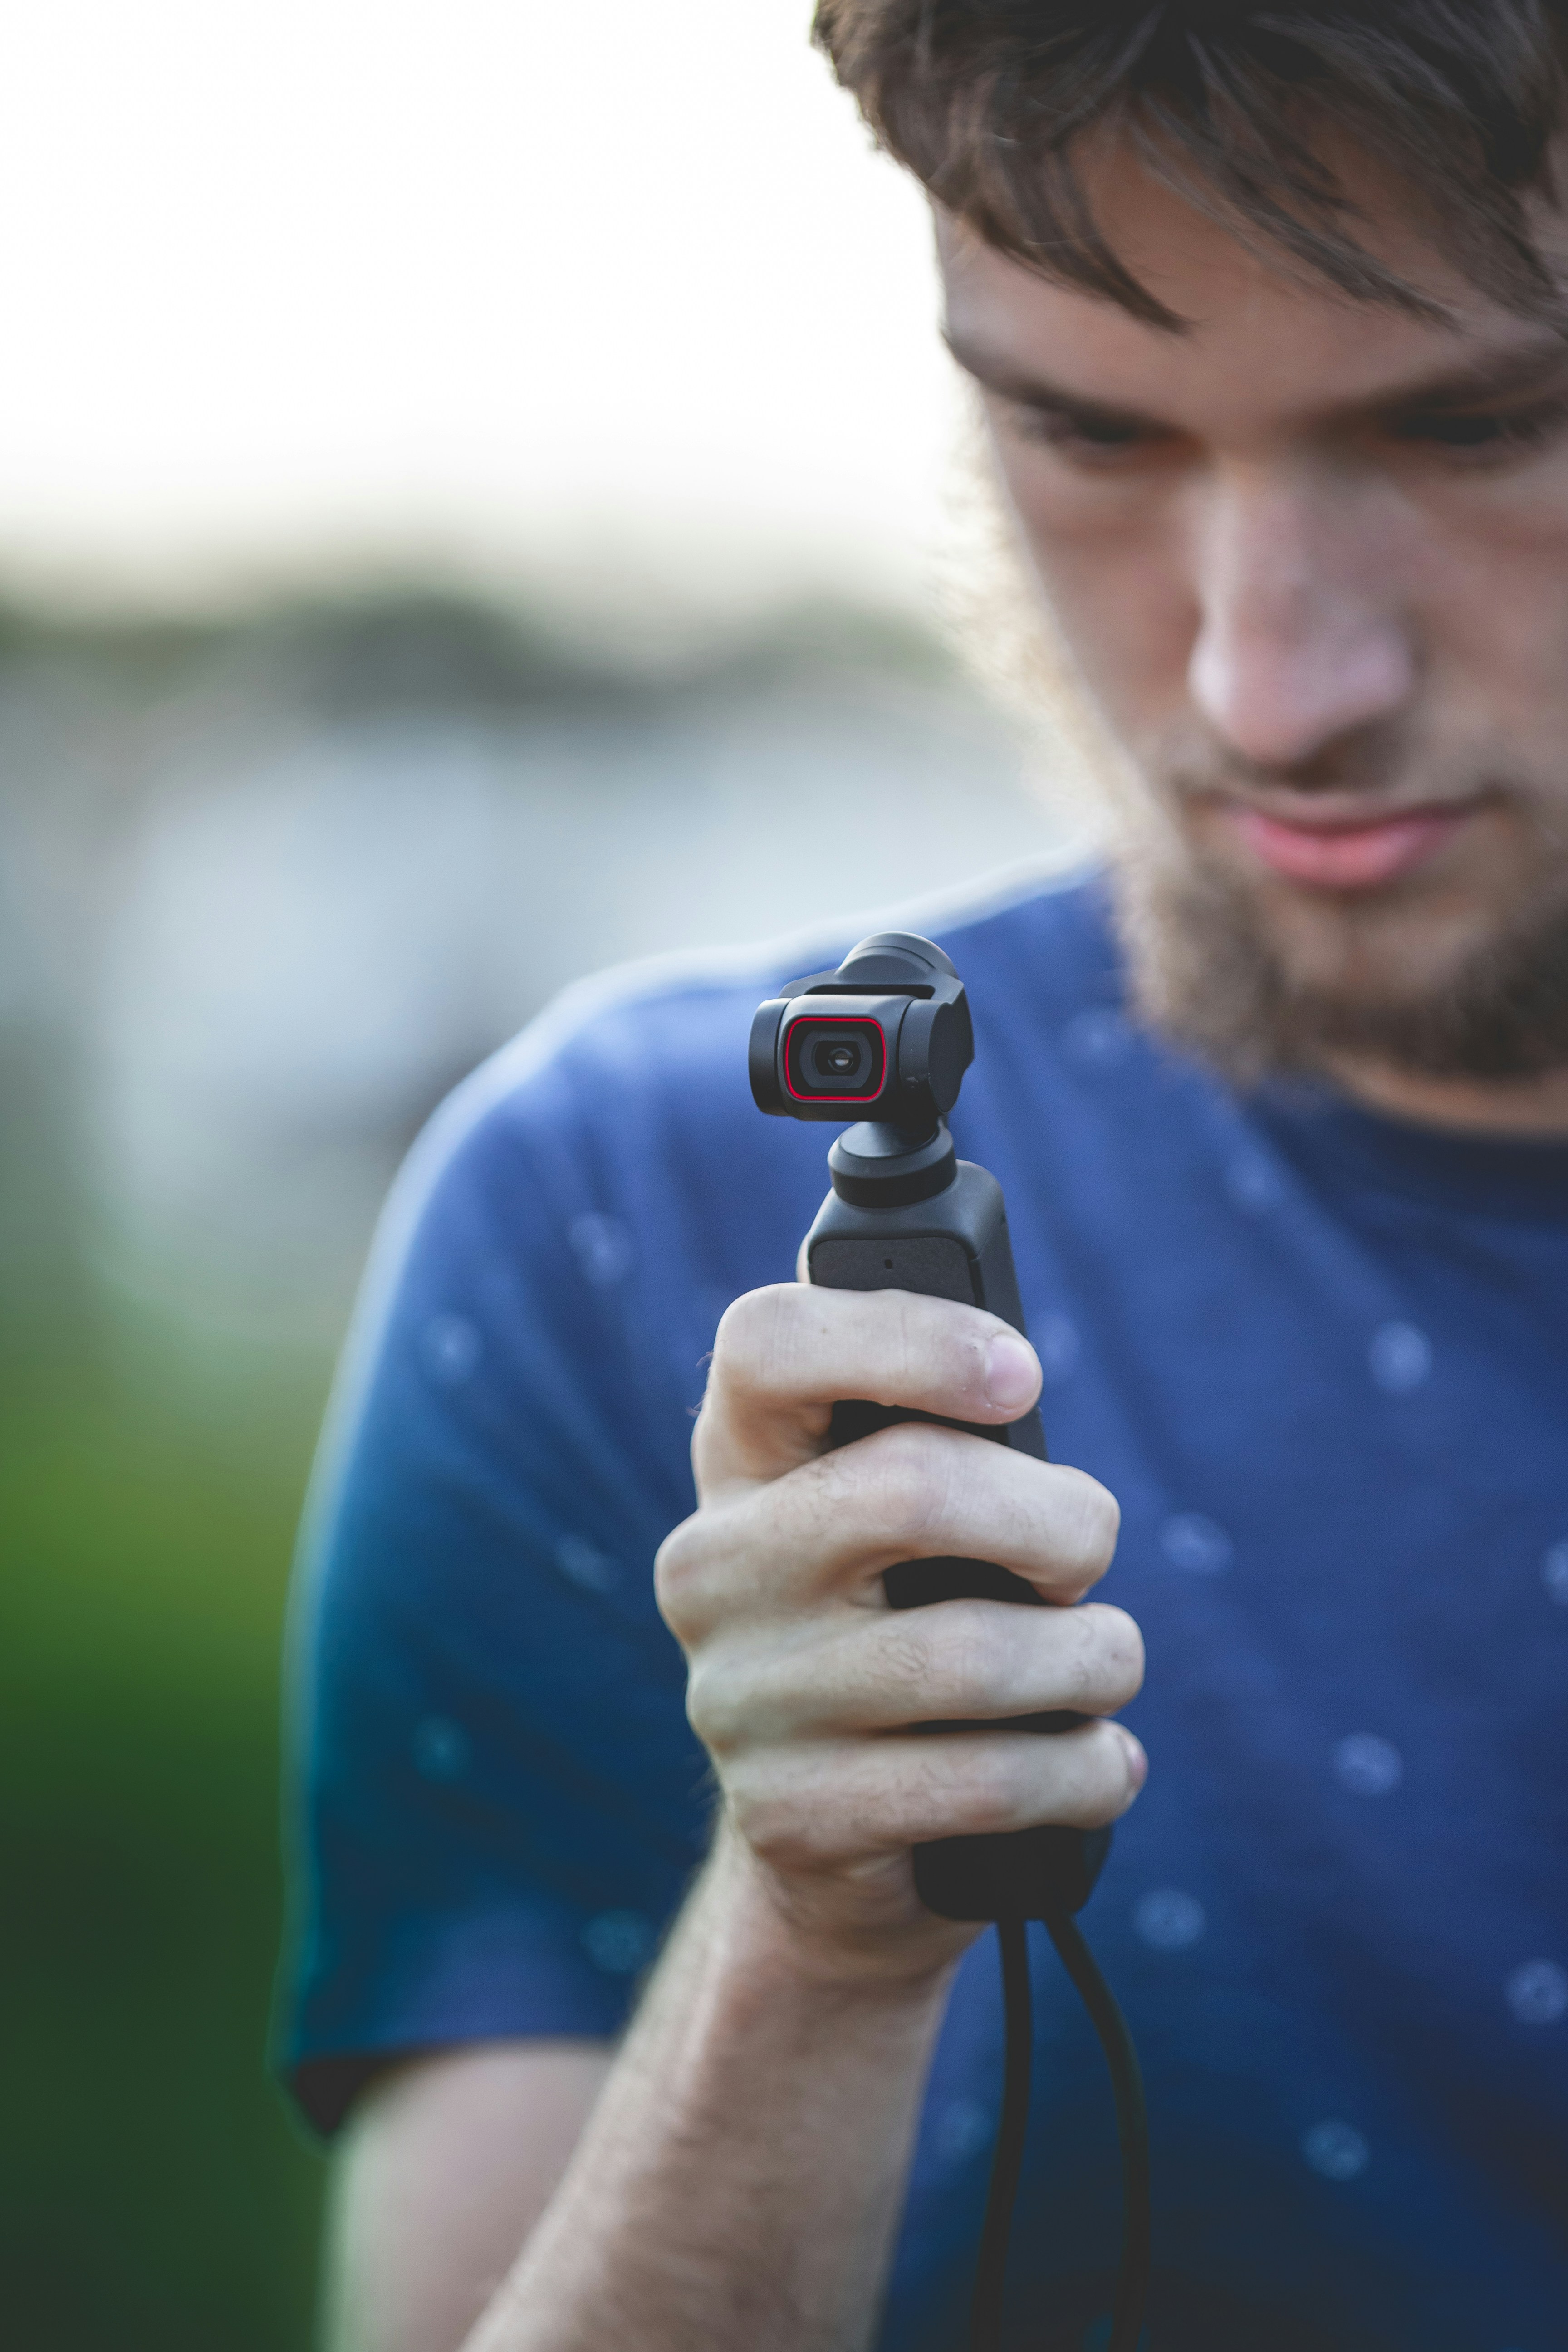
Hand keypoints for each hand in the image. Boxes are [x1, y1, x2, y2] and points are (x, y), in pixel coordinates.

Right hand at [654, 1284, 1145, 1984]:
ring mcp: (742, 1699)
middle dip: (1061, 1520)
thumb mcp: (904, 1519)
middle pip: (914, 1486)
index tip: (1022, 1374)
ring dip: (1095, 1660)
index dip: (909, 1338)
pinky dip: (1086, 1769)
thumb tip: (1020, 1392)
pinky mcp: (795, 1816)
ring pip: (974, 1652)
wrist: (834, 1843)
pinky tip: (1100, 1761)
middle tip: (1086, 1553)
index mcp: (739, 1462)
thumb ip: (944, 1443)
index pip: (767, 1344)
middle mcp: (714, 1568)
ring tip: (1105, 1668)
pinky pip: (990, 1781)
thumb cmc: (912, 1626)